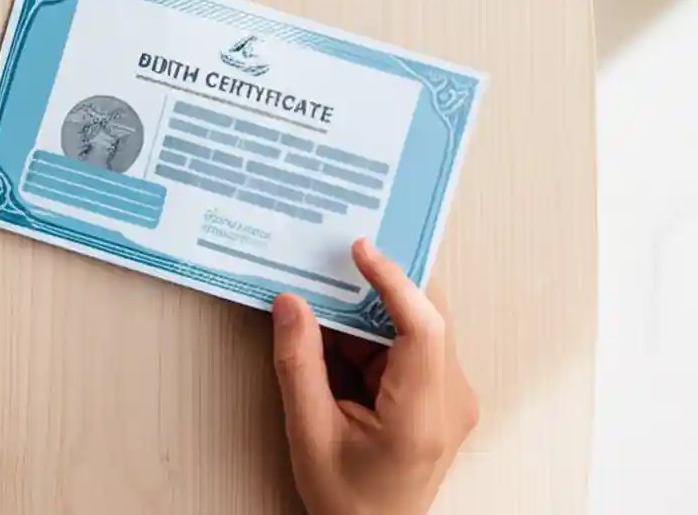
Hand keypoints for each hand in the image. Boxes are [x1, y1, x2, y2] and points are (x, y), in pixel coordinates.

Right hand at [272, 239, 478, 514]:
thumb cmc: (347, 501)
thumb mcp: (309, 435)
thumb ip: (299, 365)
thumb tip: (290, 303)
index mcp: (422, 416)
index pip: (423, 327)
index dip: (394, 281)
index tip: (360, 250)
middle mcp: (450, 401)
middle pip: (425, 317)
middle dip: (377, 285)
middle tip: (334, 255)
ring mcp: (450, 397)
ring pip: (414, 326)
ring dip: (368, 311)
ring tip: (321, 295)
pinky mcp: (439, 395)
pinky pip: (408, 345)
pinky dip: (371, 333)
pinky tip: (334, 330)